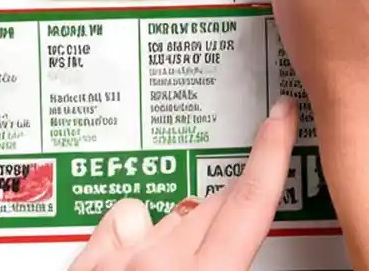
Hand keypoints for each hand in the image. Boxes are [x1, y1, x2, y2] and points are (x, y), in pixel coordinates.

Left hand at [68, 97, 298, 270]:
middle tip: (230, 238)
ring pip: (167, 213)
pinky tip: (134, 257)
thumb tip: (240, 248)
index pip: (251, 202)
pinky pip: (123, 219)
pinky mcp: (86, 260)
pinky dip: (135, 233)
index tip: (282, 113)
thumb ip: (232, 263)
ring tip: (177, 265)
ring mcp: (118, 257)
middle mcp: (159, 259)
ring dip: (180, 229)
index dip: (273, 152)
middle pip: (212, 207)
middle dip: (227, 210)